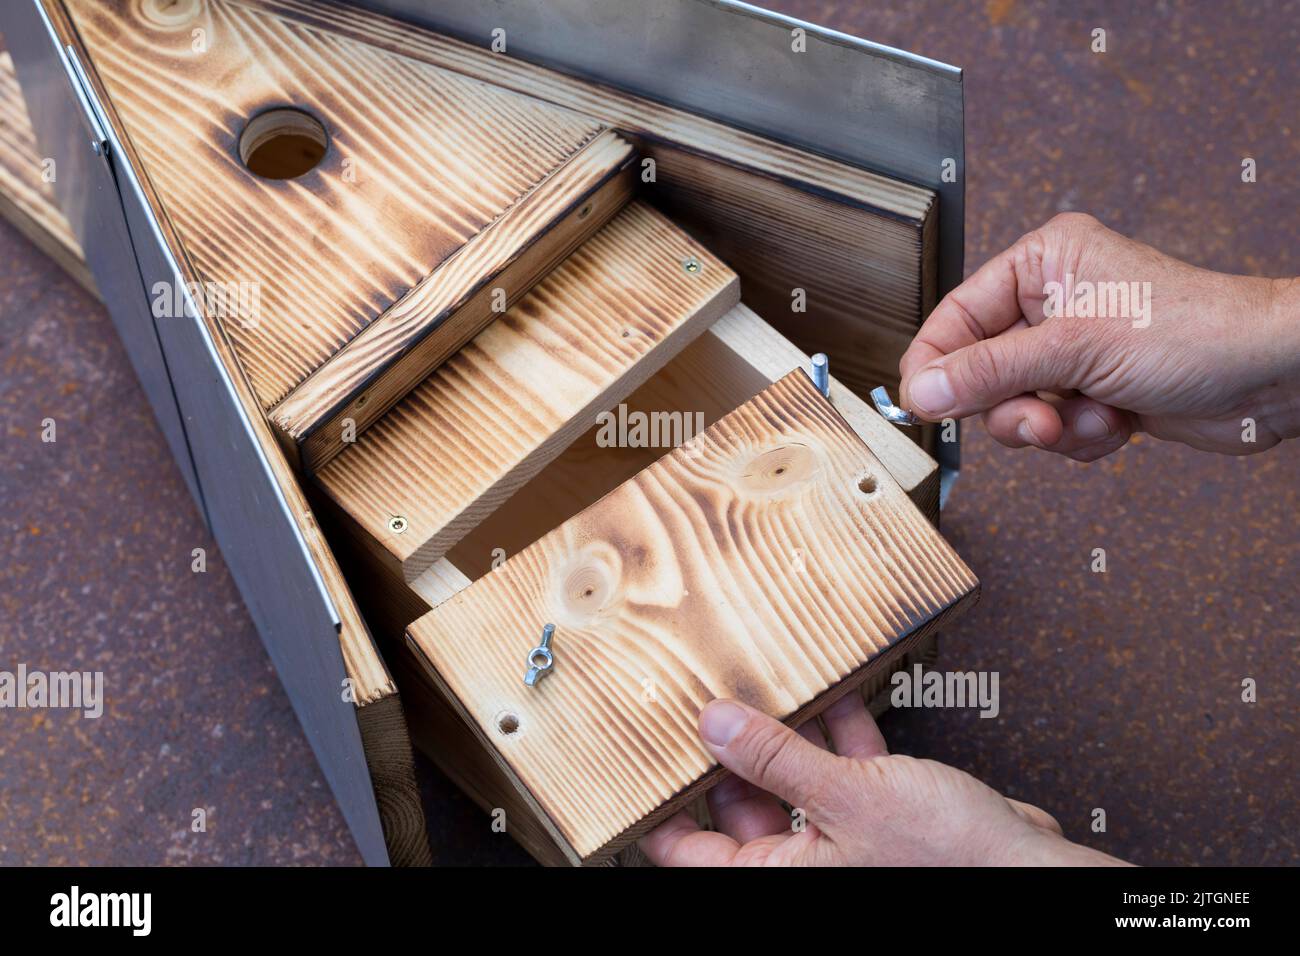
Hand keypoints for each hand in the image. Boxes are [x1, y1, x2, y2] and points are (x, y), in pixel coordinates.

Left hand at [639, 692, 1126, 865]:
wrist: (1034, 869)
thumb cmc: (951, 863)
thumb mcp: (848, 799)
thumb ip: (777, 759)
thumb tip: (715, 725)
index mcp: (781, 879)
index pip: (694, 849)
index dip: (661, 807)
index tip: (640, 763)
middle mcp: (808, 865)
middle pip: (741, 803)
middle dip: (729, 749)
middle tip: (703, 697)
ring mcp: (845, 838)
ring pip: (795, 779)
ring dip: (787, 730)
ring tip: (760, 682)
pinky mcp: (885, 814)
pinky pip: (845, 767)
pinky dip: (840, 730)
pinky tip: (833, 687)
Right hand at [899, 213, 1299, 459]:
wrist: (1272, 375)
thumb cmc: (1197, 331)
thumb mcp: (1075, 348)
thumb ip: (989, 372)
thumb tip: (923, 391)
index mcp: (1042, 264)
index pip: (957, 316)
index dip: (935, 365)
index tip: (923, 406)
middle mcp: (1052, 303)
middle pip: (980, 369)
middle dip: (1012, 404)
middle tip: (1038, 419)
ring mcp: (1073, 349)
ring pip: (1014, 406)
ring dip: (1051, 425)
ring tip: (1090, 417)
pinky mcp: (1093, 389)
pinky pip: (1050, 426)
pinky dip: (1078, 436)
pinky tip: (1116, 422)